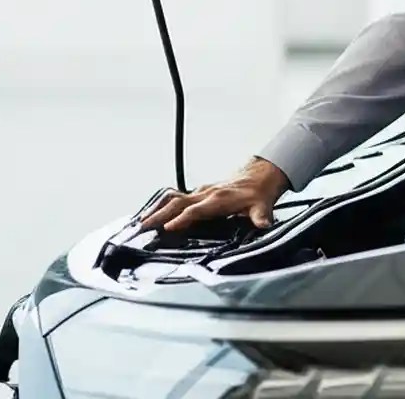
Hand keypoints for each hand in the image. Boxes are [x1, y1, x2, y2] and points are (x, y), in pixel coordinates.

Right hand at [138, 157, 290, 232]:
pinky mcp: (198, 193)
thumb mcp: (263, 205)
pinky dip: (162, 205)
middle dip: (160, 215)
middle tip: (144, 227)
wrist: (259, 176)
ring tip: (141, 221)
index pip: (196, 210)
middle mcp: (207, 193)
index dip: (182, 219)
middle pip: (177, 203)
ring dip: (156, 209)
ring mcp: (201, 192)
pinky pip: (175, 197)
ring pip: (173, 198)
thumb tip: (263, 223)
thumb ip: (261, 216)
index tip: (168, 228)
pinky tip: (152, 214)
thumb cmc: (258, 191)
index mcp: (219, 199)